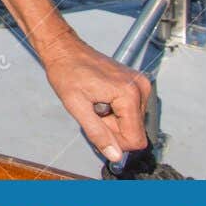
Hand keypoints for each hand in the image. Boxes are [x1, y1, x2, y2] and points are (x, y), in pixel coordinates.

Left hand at [39, 34, 151, 164]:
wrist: (64, 49)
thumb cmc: (66, 72)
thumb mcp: (76, 106)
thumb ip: (97, 133)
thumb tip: (115, 156)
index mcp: (129, 94)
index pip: (136, 138)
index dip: (116, 141)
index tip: (97, 127)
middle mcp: (141, 88)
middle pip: (135, 130)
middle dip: (113, 128)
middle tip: (92, 112)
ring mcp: (140, 84)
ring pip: (133, 122)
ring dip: (114, 120)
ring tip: (95, 103)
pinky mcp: (136, 83)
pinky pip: (132, 110)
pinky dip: (116, 111)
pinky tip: (101, 98)